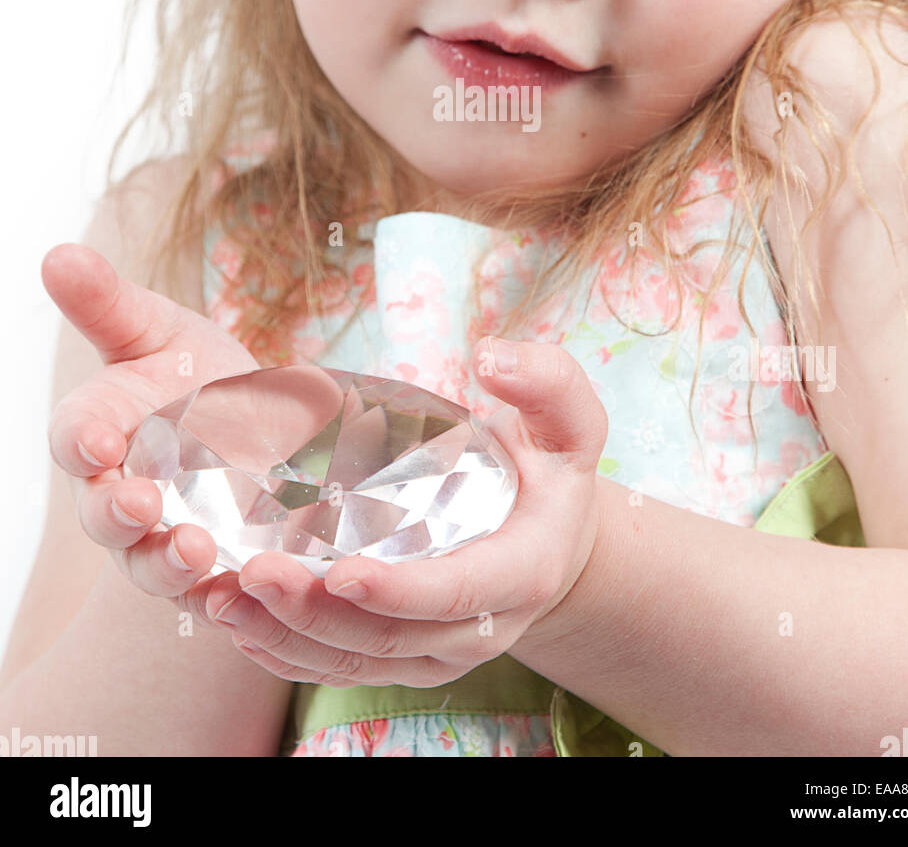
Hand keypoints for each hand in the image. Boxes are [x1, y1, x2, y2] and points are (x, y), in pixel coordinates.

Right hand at [42, 242, 260, 616]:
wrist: (255, 419)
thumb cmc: (187, 370)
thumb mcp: (156, 328)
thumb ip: (107, 302)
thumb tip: (57, 253)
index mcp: (100, 430)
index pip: (77, 437)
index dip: (82, 441)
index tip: (97, 443)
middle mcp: (122, 492)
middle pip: (106, 515)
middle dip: (120, 512)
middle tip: (142, 505)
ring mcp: (165, 537)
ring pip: (152, 566)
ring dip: (169, 564)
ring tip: (197, 551)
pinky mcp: (215, 570)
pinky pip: (210, 597)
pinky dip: (223, 600)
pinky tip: (243, 591)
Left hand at [202, 337, 608, 688]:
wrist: (552, 538)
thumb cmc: (551, 471)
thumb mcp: (569, 420)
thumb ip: (546, 381)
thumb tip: (491, 355)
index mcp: (520, 573)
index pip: (455, 594)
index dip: (397, 590)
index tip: (338, 569)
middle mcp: (478, 629)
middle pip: (387, 638)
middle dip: (314, 613)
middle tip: (252, 572)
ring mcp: (436, 653)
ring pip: (354, 663)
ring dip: (283, 639)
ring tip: (221, 600)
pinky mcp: (403, 658)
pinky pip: (339, 669)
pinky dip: (284, 653)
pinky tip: (237, 620)